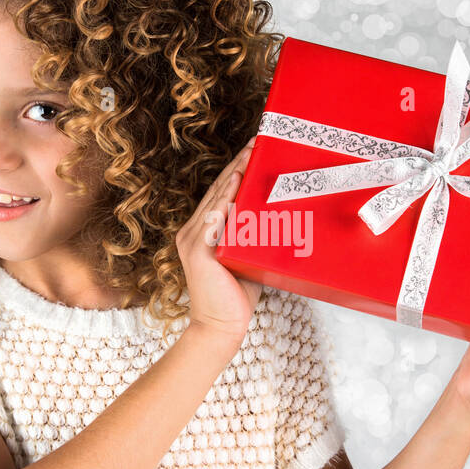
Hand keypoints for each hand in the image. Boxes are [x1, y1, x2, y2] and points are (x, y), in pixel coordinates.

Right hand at [175, 134, 263, 340]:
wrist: (222, 327)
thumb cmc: (238, 296)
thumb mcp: (247, 257)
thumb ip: (252, 236)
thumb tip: (278, 216)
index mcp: (201, 232)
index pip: (220, 193)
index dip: (237, 169)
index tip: (254, 149)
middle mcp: (192, 232)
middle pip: (218, 189)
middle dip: (239, 163)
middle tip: (258, 141)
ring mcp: (193, 240)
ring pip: (216, 199)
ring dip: (235, 173)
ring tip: (252, 153)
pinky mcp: (198, 252)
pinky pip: (214, 218)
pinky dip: (226, 198)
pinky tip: (237, 180)